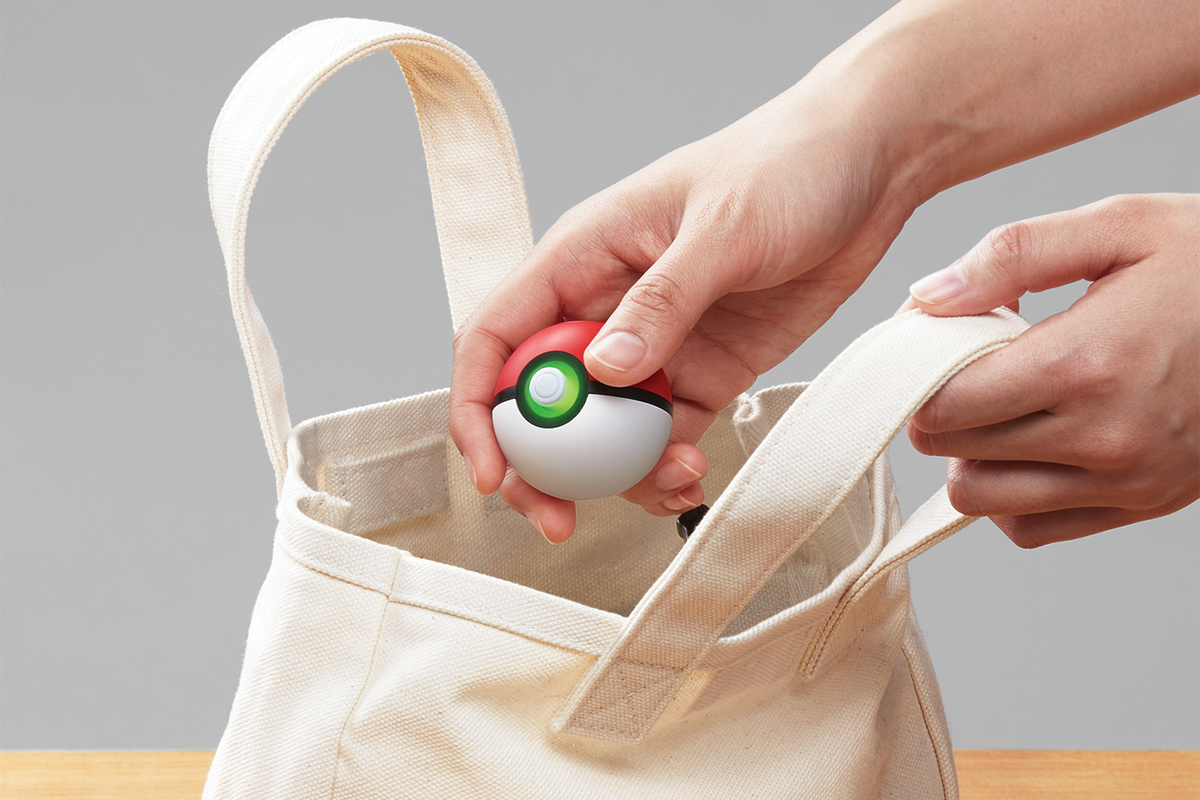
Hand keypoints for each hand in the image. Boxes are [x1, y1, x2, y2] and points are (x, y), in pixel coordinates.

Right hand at [451, 83, 915, 541]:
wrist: (868, 168)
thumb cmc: (784, 165)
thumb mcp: (723, 227)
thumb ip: (663, 300)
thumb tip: (605, 371)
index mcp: (582, 255)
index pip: (497, 336)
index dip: (479, 408)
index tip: (492, 471)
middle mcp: (605, 304)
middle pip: (540, 400)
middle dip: (540, 466)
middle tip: (560, 518)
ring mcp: (653, 344)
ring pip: (602, 432)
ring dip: (617, 475)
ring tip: (672, 479)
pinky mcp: (702, 371)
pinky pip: (663, 437)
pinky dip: (666, 467)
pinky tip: (692, 475)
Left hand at [905, 194, 1199, 546]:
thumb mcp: (1118, 226)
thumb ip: (1012, 255)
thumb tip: (926, 298)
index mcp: (1090, 363)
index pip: (946, 405)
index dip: (921, 377)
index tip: (936, 348)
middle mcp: (1107, 437)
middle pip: (954, 453)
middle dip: (941, 410)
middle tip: (968, 370)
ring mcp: (1128, 481)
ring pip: (981, 500)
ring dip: (969, 457)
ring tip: (999, 407)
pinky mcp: (1144, 504)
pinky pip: (1030, 529)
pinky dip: (1010, 496)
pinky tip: (1029, 444)